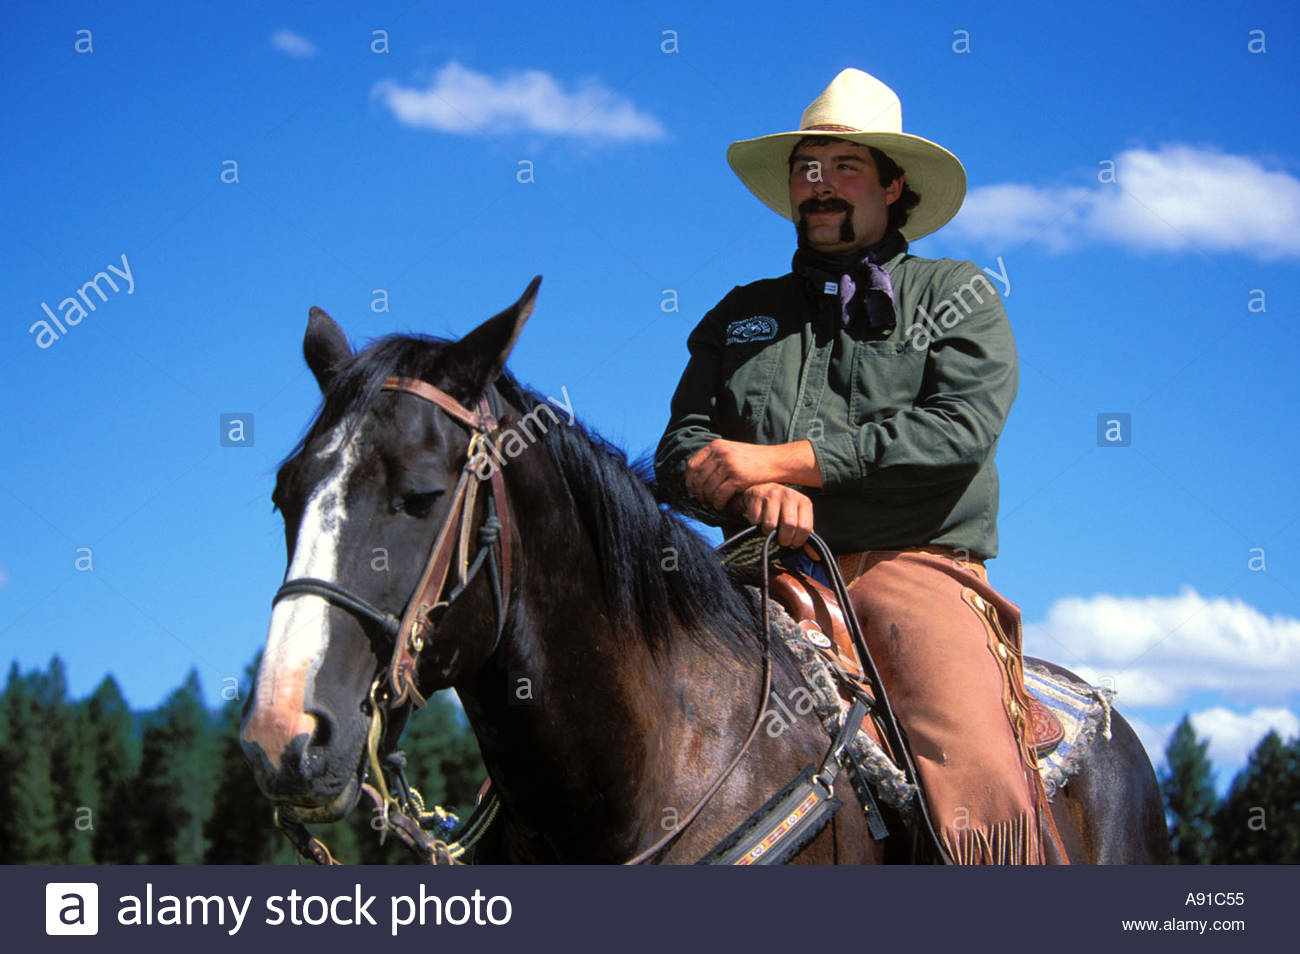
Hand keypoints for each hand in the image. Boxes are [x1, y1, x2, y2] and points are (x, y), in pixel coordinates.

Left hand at [685, 439, 821, 510]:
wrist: (776, 460)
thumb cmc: (753, 459)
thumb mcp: (732, 451)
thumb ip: (715, 459)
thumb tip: (695, 477)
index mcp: (716, 446)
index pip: (692, 465)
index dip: (689, 480)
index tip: (692, 490)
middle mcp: (721, 453)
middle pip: (698, 478)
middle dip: (697, 493)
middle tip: (701, 501)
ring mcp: (729, 465)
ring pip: (708, 488)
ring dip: (707, 500)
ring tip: (711, 505)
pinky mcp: (738, 478)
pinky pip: (720, 495)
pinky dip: (718, 503)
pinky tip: (721, 506)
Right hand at [731, 483, 814, 548]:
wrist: (763, 488)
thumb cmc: (783, 508)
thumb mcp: (799, 517)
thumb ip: (807, 536)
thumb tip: (815, 557)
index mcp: (804, 502)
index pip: (805, 528)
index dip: (798, 541)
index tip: (793, 544)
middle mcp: (790, 495)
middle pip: (789, 525)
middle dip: (784, 539)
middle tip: (780, 540)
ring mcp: (772, 493)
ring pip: (770, 524)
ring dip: (768, 533)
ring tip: (769, 530)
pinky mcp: (756, 495)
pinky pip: (755, 520)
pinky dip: (756, 525)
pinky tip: (759, 520)